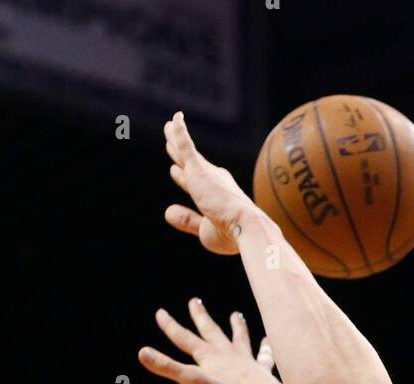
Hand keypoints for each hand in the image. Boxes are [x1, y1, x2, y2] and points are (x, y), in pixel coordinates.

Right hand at [140, 299, 288, 383]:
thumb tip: (142, 352)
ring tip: (236, 315)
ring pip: (239, 338)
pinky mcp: (261, 370)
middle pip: (211, 331)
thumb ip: (168, 367)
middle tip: (195, 301)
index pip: (184, 338)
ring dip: (236, 327)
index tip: (161, 312)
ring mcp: (244, 360)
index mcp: (207, 355)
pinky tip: (269, 341)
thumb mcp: (192, 381)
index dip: (170, 326)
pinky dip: (266, 348)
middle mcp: (225, 352)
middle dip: (200, 317)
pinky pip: (264, 356)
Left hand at [164, 111, 252, 254]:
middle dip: (179, 153)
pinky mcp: (199, 169)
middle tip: (170, 141)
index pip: (195, 184)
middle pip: (191, 163)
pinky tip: (175, 118)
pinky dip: (180, 132)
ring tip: (168, 126)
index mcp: (217, 196)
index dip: (184, 177)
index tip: (175, 170)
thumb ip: (186, 219)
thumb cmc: (231, 234)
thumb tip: (167, 212)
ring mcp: (206, 173)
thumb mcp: (203, 229)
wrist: (246, 227)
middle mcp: (214, 180)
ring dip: (176, 138)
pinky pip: (186, 145)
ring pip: (185, 151)